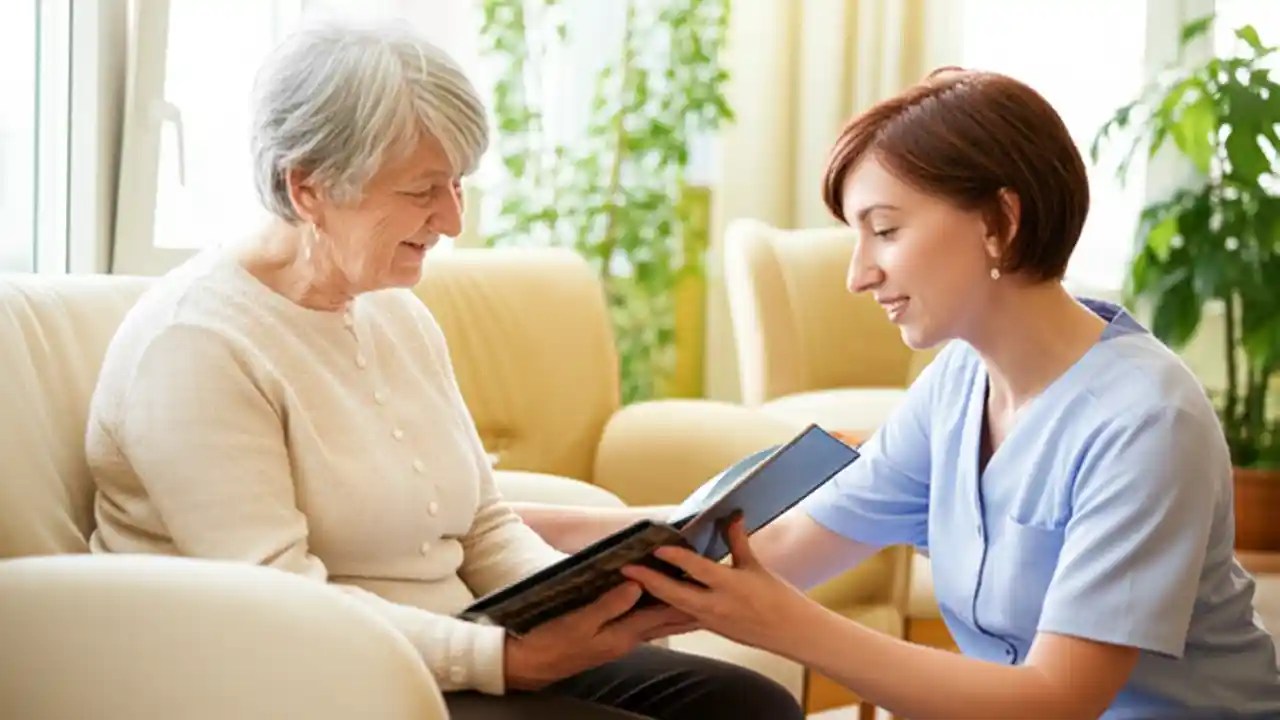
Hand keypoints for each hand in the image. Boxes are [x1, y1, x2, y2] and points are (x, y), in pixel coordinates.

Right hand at [503, 581, 697, 690]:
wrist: (533, 664)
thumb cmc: (554, 641)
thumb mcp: (580, 622)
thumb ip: (610, 604)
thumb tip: (637, 586)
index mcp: (624, 633)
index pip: (662, 613)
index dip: (683, 594)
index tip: (701, 578)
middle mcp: (628, 638)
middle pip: (667, 620)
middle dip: (691, 604)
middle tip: (712, 587)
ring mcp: (621, 639)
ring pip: (657, 622)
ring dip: (677, 609)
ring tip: (698, 594)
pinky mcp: (612, 638)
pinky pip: (643, 623)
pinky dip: (657, 612)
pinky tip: (660, 605)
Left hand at [620, 513, 817, 654]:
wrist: (791, 632)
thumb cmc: (777, 597)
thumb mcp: (756, 566)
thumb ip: (738, 540)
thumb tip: (732, 513)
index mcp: (730, 585)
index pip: (697, 569)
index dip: (675, 557)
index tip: (656, 547)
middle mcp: (716, 605)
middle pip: (674, 593)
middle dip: (648, 581)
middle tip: (626, 568)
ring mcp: (709, 621)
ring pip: (672, 609)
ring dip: (650, 597)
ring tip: (628, 585)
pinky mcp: (707, 628)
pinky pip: (679, 620)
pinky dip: (661, 613)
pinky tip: (644, 608)